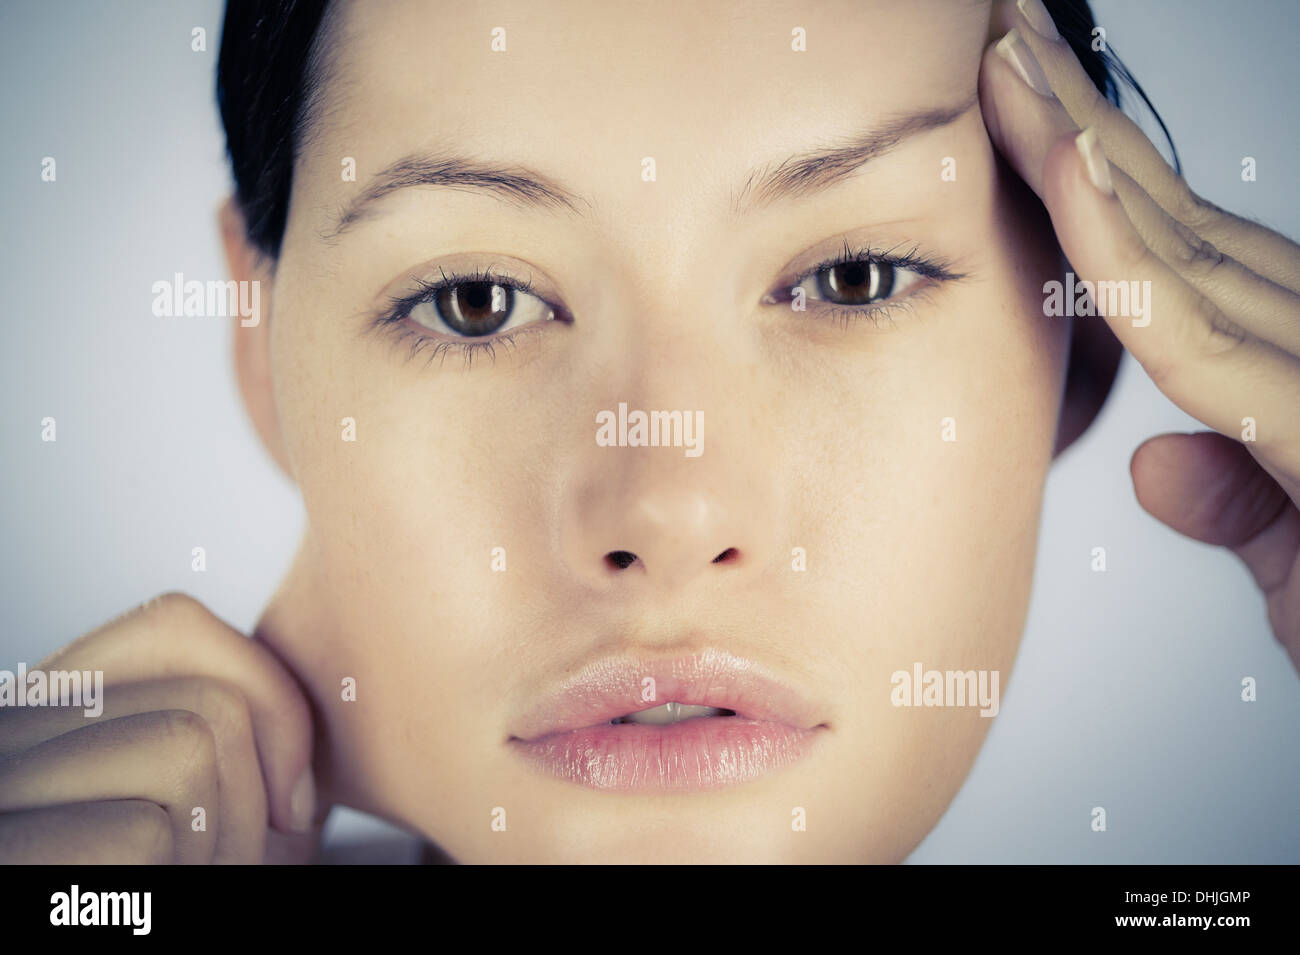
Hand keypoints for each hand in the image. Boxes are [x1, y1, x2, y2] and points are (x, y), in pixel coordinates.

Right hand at [0, 593, 320, 862]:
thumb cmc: (150, 893)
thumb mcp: (198, 812)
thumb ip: (218, 737)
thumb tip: (306, 699)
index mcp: (47, 716)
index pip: (175, 622)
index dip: (267, 695)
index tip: (292, 798)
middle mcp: (8, 740)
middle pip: (206, 697)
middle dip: (263, 795)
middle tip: (244, 868)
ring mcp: (1, 795)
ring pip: (190, 745)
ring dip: (233, 845)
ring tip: (190, 890)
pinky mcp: (10, 859)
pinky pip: (150, 826)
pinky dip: (186, 881)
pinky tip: (148, 914)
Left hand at [979, 0, 1299, 669]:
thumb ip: (1236, 497)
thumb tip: (1152, 461)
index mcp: (1297, 365)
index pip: (1175, 253)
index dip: (1089, 180)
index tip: (1012, 114)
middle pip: (1172, 219)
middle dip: (1074, 125)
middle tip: (999, 36)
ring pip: (1180, 242)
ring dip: (1080, 148)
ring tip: (1008, 61)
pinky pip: (1197, 329)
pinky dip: (1124, 251)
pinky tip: (1066, 170)